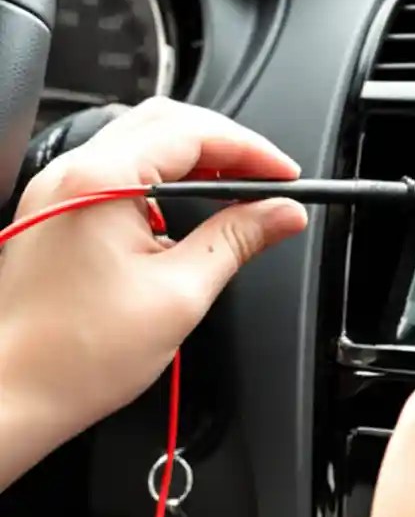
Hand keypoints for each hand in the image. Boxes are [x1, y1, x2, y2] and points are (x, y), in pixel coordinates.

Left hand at [0, 97, 306, 486]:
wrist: (14, 393)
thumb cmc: (78, 355)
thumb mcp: (181, 294)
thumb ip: (237, 240)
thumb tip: (281, 213)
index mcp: (100, 184)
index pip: (192, 132)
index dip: (251, 148)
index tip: (286, 176)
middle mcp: (72, 176)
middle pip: (165, 124)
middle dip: (226, 146)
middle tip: (269, 181)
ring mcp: (57, 192)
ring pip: (140, 143)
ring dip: (195, 160)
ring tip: (237, 194)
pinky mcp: (55, 214)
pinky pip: (117, 172)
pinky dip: (163, 179)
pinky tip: (190, 211)